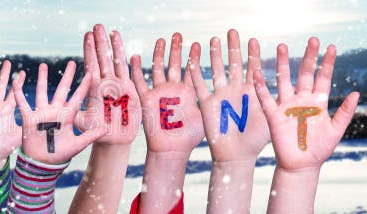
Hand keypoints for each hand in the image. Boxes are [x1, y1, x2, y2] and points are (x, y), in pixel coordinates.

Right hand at [0, 61, 21, 159]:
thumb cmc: (6, 147)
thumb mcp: (21, 133)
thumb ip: (30, 125)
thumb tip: (47, 121)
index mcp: (8, 110)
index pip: (14, 92)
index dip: (18, 82)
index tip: (23, 72)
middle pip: (1, 86)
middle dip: (5, 74)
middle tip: (8, 62)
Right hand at [13, 62, 105, 164]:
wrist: (43, 163)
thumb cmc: (61, 154)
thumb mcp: (78, 145)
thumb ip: (91, 136)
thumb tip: (107, 129)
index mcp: (67, 116)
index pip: (77, 98)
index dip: (83, 87)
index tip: (90, 74)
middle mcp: (55, 111)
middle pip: (62, 90)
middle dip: (67, 77)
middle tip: (72, 63)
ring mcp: (42, 113)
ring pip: (42, 91)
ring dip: (42, 78)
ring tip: (42, 65)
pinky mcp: (30, 118)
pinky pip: (23, 103)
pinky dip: (18, 93)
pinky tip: (15, 82)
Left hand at [74, 24, 141, 144]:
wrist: (113, 141)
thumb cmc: (96, 132)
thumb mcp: (84, 124)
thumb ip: (76, 116)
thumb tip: (63, 112)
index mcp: (94, 88)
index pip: (91, 64)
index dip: (89, 50)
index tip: (87, 35)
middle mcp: (107, 84)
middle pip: (103, 59)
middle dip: (101, 42)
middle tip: (98, 25)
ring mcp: (120, 87)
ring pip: (118, 63)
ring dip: (116, 48)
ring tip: (113, 32)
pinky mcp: (131, 94)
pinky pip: (133, 78)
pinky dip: (134, 67)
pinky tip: (134, 55)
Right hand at [131, 32, 203, 153]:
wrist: (172, 150)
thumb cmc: (190, 137)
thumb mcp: (207, 114)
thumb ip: (214, 99)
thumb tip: (231, 91)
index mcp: (187, 92)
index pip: (190, 69)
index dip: (193, 56)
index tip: (198, 43)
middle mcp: (172, 90)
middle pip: (173, 64)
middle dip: (175, 49)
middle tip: (178, 34)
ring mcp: (159, 94)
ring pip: (157, 69)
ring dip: (158, 55)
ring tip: (161, 40)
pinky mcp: (147, 100)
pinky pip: (140, 83)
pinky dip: (136, 71)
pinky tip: (134, 58)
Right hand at [191, 30, 269, 161]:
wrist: (237, 155)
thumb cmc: (256, 140)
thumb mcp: (269, 116)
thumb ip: (272, 98)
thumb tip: (283, 81)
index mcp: (251, 92)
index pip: (252, 67)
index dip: (252, 53)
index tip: (252, 39)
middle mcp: (235, 90)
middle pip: (233, 64)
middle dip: (232, 48)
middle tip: (232, 31)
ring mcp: (220, 96)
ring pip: (216, 70)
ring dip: (214, 55)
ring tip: (214, 40)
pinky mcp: (207, 104)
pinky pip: (199, 86)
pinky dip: (195, 73)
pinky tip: (192, 59)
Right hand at [253, 38, 359, 170]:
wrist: (301, 165)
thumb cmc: (319, 149)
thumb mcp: (336, 130)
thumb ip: (345, 112)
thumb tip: (356, 93)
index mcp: (318, 102)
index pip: (323, 78)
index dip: (327, 63)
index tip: (331, 47)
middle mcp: (302, 100)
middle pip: (305, 73)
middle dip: (309, 57)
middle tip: (312, 39)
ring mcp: (288, 106)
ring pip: (284, 80)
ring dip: (283, 64)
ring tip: (281, 47)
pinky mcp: (274, 115)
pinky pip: (266, 98)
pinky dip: (261, 87)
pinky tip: (257, 74)